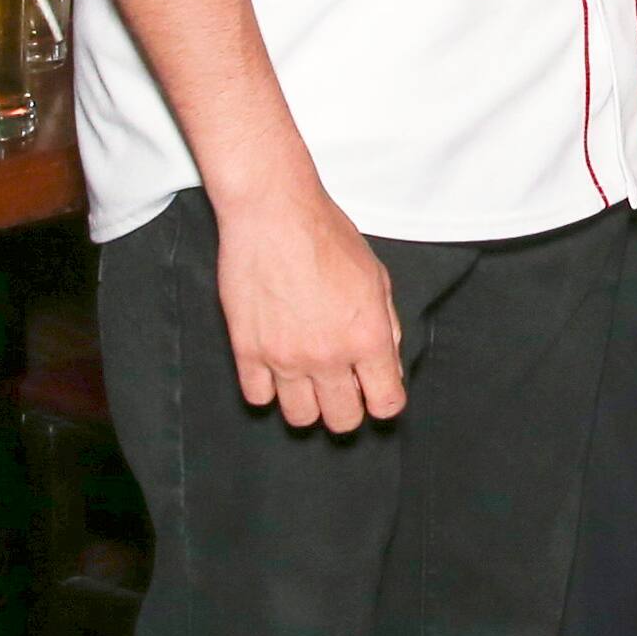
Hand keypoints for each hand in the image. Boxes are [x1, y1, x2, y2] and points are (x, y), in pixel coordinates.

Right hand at [216, 183, 403, 429]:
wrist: (274, 214)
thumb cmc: (327, 236)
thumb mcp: (376, 277)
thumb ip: (387, 326)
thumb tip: (388, 365)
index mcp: (368, 337)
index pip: (386, 404)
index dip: (384, 402)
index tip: (375, 392)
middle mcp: (329, 357)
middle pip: (343, 421)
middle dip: (347, 409)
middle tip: (341, 387)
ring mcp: (285, 358)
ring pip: (300, 418)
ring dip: (308, 404)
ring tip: (306, 379)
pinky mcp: (247, 351)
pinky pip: (258, 398)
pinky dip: (268, 390)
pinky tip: (274, 368)